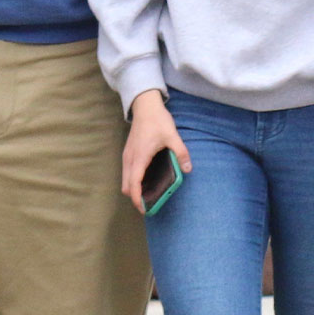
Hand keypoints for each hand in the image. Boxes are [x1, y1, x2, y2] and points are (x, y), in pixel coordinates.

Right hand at [123, 90, 189, 213]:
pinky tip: (145, 180)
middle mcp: (130, 158)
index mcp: (140, 157)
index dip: (137, 199)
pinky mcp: (128, 152)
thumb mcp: (172, 136)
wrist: (145, 105)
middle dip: (135, 197)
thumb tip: (188, 169)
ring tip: (147, 195)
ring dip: (133, 189)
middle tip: (148, 205)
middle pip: (126, 185)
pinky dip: (132, 180)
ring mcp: (127, 155)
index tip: (144, 209)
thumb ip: (181, 153)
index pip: (134, 184)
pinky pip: (127, 172)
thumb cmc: (157, 120)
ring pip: (125, 179)